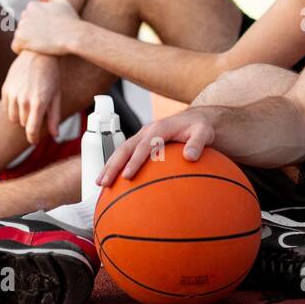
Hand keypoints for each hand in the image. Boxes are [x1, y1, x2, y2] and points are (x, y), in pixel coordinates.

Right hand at [2, 50, 63, 143]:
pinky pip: (7, 107)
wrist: (37, 53)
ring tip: (29, 103)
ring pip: (13, 117)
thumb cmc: (51, 74)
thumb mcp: (56, 96)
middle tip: (38, 110)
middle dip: (30, 122)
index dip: (33, 138)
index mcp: (38, 104)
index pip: (32, 130)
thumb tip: (55, 135)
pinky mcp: (5, 89)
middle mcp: (23, 100)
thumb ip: (54, 117)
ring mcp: (13, 95)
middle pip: (23, 124)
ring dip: (20, 115)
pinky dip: (13, 106)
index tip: (34, 141)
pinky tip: (22, 96)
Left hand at [11, 0, 79, 56]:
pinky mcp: (22, 39)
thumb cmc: (71, 20)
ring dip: (26, 41)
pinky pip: (15, 46)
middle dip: (30, 32)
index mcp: (32, 5)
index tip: (45, 31)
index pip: (27, 16)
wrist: (74, 36)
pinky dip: (21, 50)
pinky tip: (32, 52)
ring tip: (40, 46)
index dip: (36, 25)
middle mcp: (25, 14)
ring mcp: (22, 26)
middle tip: (43, 40)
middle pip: (22, 26)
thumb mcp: (63, 2)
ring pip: (19, 36)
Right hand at [98, 107, 217, 187]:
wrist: (195, 120)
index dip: (135, 161)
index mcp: (159, 129)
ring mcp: (142, 137)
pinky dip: (116, 166)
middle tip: (103, 183)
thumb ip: (198, 143)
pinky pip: (126, 155)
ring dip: (109, 166)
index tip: (127, 176)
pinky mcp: (141, 144)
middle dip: (113, 166)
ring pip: (121, 151)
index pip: (144, 146)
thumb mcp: (204, 132)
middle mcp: (146, 132)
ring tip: (100, 184)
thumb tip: (191, 156)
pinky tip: (113, 182)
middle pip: (125, 149)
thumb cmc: (199, 128)